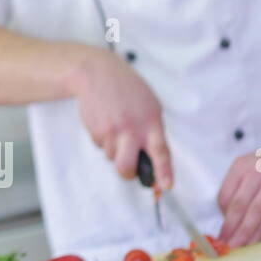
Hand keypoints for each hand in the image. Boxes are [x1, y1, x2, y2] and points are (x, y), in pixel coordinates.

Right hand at [71, 49, 172, 188]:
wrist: (97, 73)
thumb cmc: (127, 89)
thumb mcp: (150, 106)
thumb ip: (152, 131)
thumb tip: (152, 159)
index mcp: (150, 122)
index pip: (160, 152)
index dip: (164, 172)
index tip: (166, 187)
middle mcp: (130, 129)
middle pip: (127, 166)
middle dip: (127, 173)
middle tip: (129, 169)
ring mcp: (110, 130)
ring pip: (112, 157)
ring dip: (114, 150)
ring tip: (116, 128)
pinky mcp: (94, 130)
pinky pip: (100, 146)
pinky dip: (103, 139)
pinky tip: (105, 122)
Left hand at [216, 138, 260, 246]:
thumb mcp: (246, 166)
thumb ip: (236, 186)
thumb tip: (225, 214)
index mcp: (240, 167)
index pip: (225, 194)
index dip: (222, 213)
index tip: (221, 224)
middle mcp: (255, 174)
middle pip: (239, 205)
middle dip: (230, 226)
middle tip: (223, 241)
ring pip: (256, 212)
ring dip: (245, 231)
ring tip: (237, 244)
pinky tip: (254, 239)